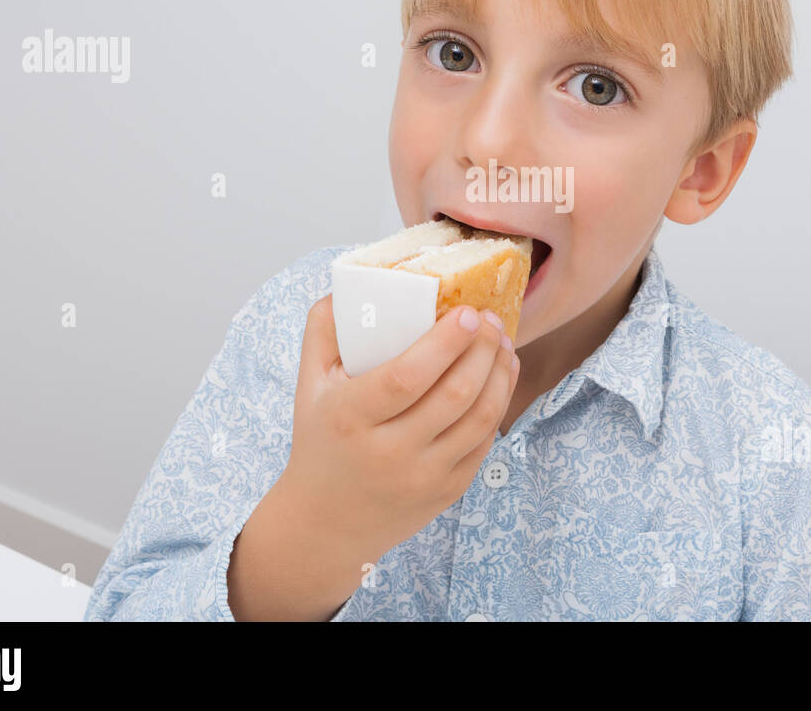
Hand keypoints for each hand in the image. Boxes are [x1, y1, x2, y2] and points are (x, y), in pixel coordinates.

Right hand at [281, 294, 519, 563]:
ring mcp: (423, 476)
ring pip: (479, 418)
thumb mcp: (308, 386)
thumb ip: (323, 331)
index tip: (467, 312)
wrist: (325, 524)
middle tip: (491, 319)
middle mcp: (390, 452)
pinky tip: (501, 375)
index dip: (444, 343)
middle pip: (454, 394)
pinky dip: (499, 403)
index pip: (406, 377)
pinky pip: (484, 442)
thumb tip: (347, 286)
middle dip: (482, 349)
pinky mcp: (447, 491)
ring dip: (500, 373)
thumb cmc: (321, 441)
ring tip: (502, 342)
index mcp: (351, 418)